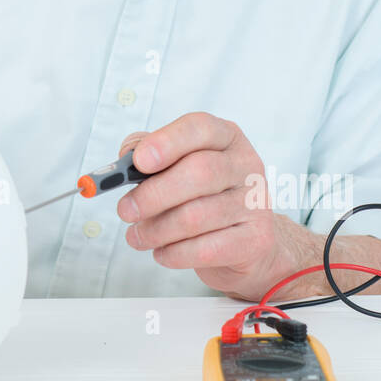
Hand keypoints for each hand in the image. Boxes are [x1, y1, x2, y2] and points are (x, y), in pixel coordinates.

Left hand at [116, 111, 302, 300]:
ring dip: (156, 230)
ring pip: (196, 216)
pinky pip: (206, 249)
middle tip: (125, 210)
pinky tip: (162, 252)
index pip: (200, 127)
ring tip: (137, 236)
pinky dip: (174, 253)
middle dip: (153, 194)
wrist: (247, 243)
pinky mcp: (256, 240)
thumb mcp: (179, 166)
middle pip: (199, 172)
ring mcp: (255, 203)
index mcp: (226, 137)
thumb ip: (150, 153)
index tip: (138, 161)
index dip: (167, 142)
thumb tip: (126, 156)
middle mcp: (246, 165)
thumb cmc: (205, 198)